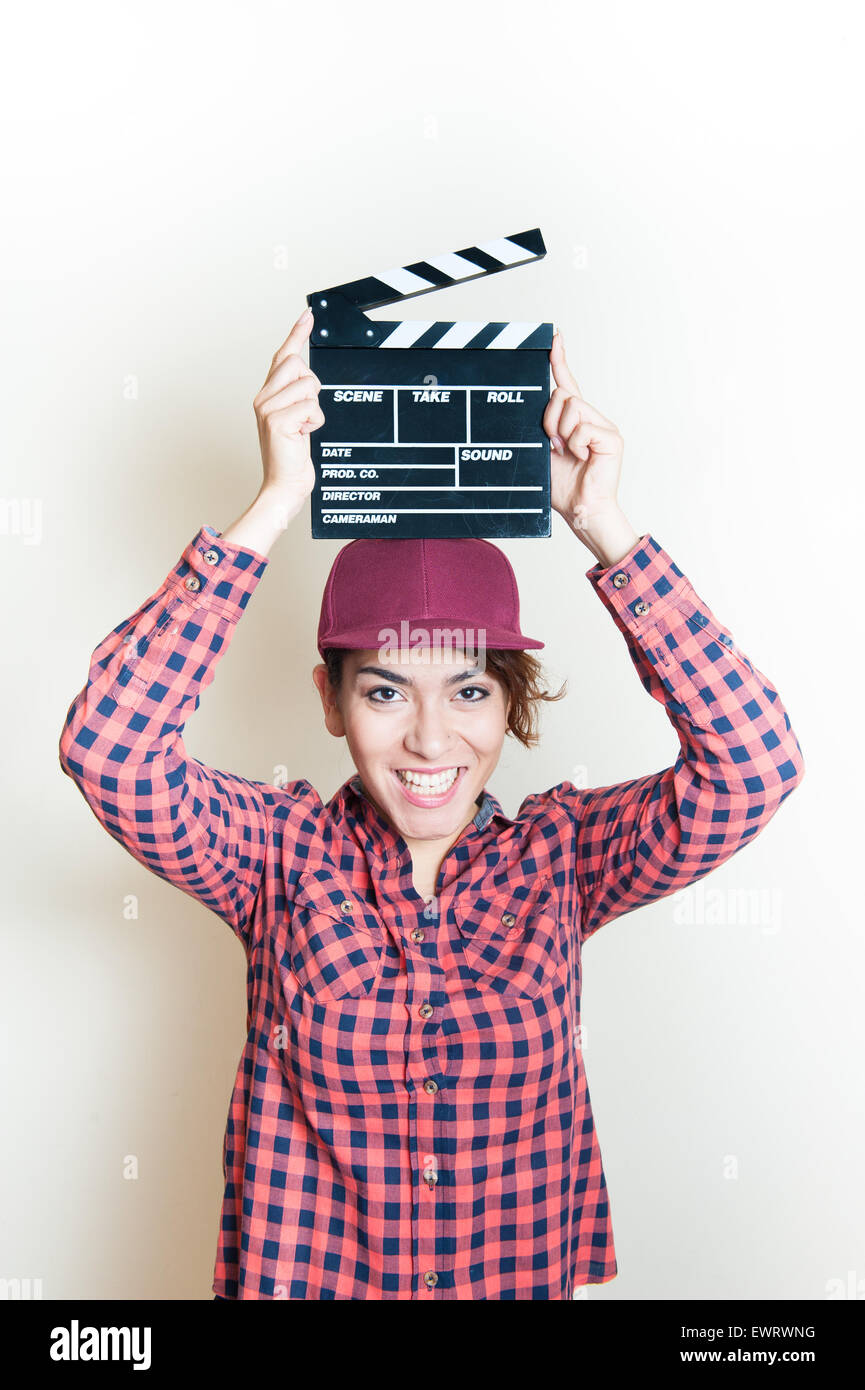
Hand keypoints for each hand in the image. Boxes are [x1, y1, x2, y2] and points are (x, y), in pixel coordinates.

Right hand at [253, 306, 323, 505]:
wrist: (284, 485)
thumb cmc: (291, 456)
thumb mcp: (296, 420)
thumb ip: (297, 395)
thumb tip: (308, 375)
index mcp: (267, 394)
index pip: (282, 356)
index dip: (296, 333)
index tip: (308, 315)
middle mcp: (262, 397)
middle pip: (299, 364)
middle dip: (312, 387)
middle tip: (305, 415)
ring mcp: (266, 408)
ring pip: (308, 385)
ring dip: (315, 409)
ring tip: (302, 428)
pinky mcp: (276, 420)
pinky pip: (311, 406)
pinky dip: (315, 422)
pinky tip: (302, 436)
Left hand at [543, 332, 623, 528]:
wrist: (580, 509)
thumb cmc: (561, 486)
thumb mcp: (542, 451)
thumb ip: (540, 427)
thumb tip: (534, 405)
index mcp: (573, 421)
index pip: (566, 383)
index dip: (560, 360)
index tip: (555, 337)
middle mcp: (590, 418)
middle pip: (563, 395)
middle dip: (548, 419)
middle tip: (551, 444)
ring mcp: (604, 426)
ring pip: (572, 407)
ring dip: (561, 432)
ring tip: (567, 453)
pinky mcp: (613, 438)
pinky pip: (584, 428)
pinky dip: (576, 445)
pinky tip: (582, 458)